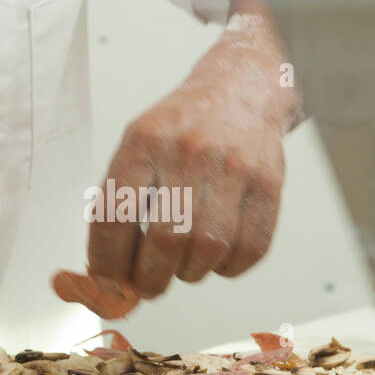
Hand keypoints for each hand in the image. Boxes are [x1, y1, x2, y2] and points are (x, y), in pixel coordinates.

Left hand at [86, 66, 289, 299]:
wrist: (241, 89)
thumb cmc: (183, 127)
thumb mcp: (139, 144)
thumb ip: (119, 199)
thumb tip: (106, 268)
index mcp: (145, 141)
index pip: (115, 214)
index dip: (107, 259)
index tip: (108, 280)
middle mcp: (189, 151)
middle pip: (165, 239)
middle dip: (150, 278)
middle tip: (147, 286)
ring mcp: (233, 167)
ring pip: (208, 249)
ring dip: (190, 273)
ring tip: (183, 267)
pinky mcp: (268, 182)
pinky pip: (250, 247)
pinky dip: (229, 268)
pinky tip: (217, 260)